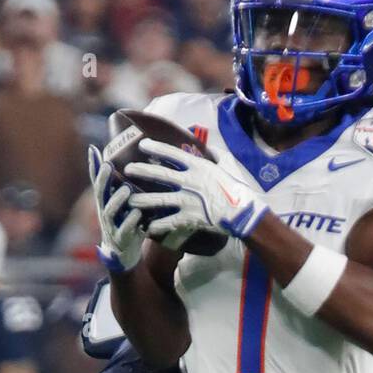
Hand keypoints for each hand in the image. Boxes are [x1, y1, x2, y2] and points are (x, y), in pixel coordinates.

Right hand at [88, 144, 143, 273]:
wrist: (124, 254)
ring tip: (126, 189)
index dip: (94, 166)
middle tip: (108, 165)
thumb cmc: (126, 224)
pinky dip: (131, 221)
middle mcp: (105, 212)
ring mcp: (111, 226)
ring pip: (110, 212)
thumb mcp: (122, 205)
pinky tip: (138, 213)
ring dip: (117, 200)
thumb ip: (122, 186)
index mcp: (105, 202)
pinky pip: (124, 230)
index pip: (97, 181)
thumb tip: (130, 163)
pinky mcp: (121, 240)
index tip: (93, 149)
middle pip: (100, 194)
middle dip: (102, 179)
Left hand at [126, 138, 268, 240]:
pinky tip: (147, 227)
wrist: (244, 213)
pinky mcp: (191, 218)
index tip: (142, 145)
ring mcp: (189, 201)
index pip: (173, 153)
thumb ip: (216, 155)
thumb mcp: (229, 165)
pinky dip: (158, 226)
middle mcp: (191, 181)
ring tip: (130, 201)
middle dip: (142, 171)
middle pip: (161, 174)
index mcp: (199, 166)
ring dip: (143, 200)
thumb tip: (209, 148)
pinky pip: (170, 222)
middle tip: (127, 170)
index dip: (156, 148)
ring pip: (160, 200)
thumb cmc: (239, 188)